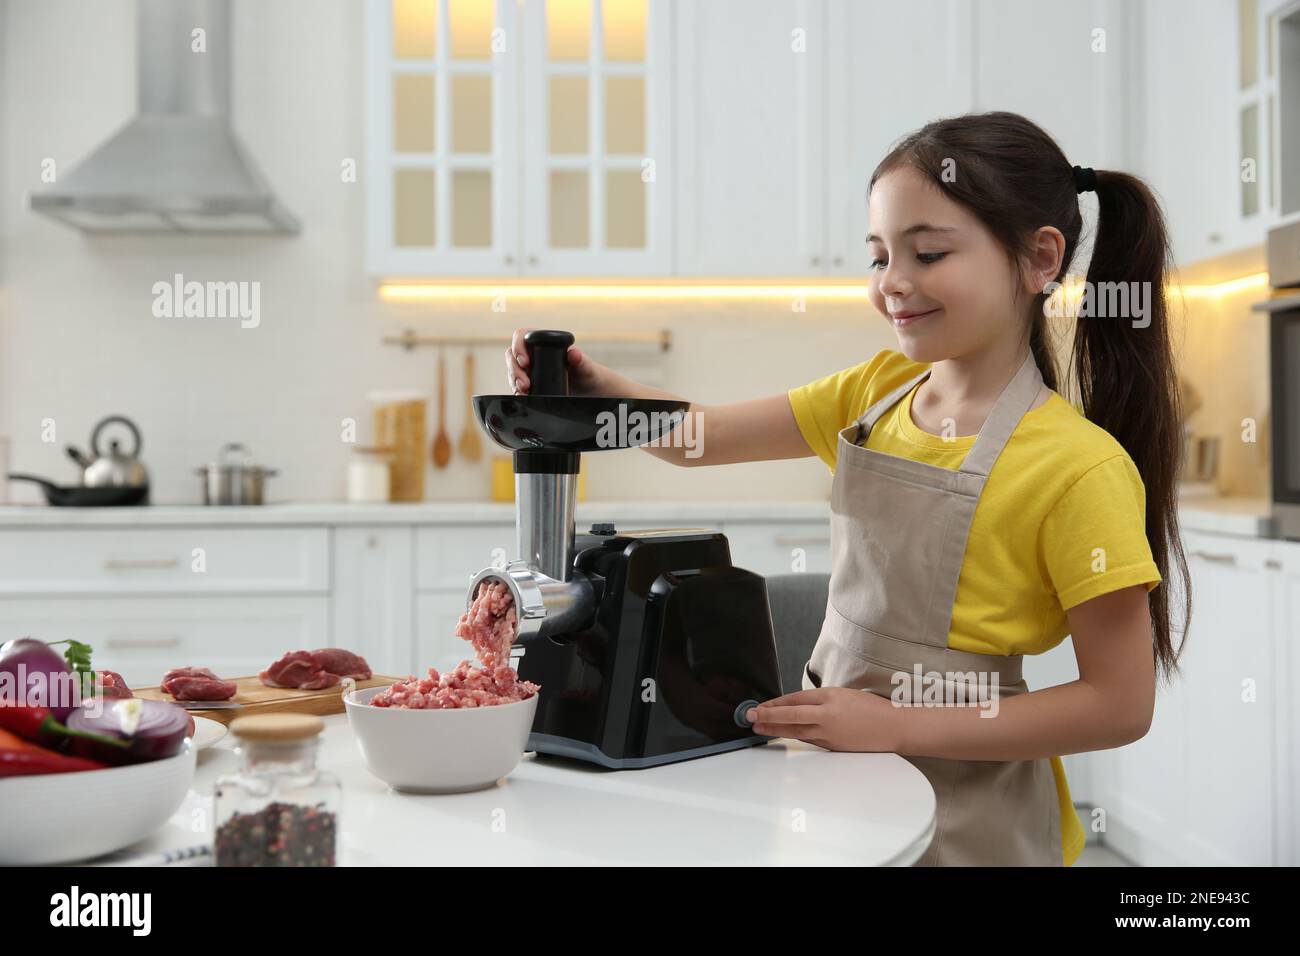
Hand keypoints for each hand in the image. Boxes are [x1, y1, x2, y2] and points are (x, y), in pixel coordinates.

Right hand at [504, 328, 605, 396]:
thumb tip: (574, 353)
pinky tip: (523, 396)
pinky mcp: (529, 384)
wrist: (591, 392)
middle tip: (525, 383)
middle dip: (515, 369)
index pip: (522, 335)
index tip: (525, 362)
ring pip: (512, 371)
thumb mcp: (586, 367)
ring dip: (514, 381)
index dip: (518, 346)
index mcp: (544, 341)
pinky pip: (516, 385)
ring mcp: (530, 369)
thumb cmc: (589, 373)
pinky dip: (517, 391)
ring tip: (525, 391)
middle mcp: (534, 353)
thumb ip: (581, 360)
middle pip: (512, 355)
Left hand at [746, 687, 901, 751]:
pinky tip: (783, 735)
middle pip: (791, 715)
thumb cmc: (872, 708)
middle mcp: (828, 714)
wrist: (894, 727)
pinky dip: (794, 736)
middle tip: (749, 717)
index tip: (760, 705)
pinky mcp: (833, 747)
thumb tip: (798, 705)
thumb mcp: (844, 694)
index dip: (775, 703)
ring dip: (776, 729)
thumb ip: (822, 700)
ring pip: (796, 731)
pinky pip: (809, 740)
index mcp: (831, 696)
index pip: (795, 699)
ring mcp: (830, 733)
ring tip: (759, 727)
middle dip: (768, 716)